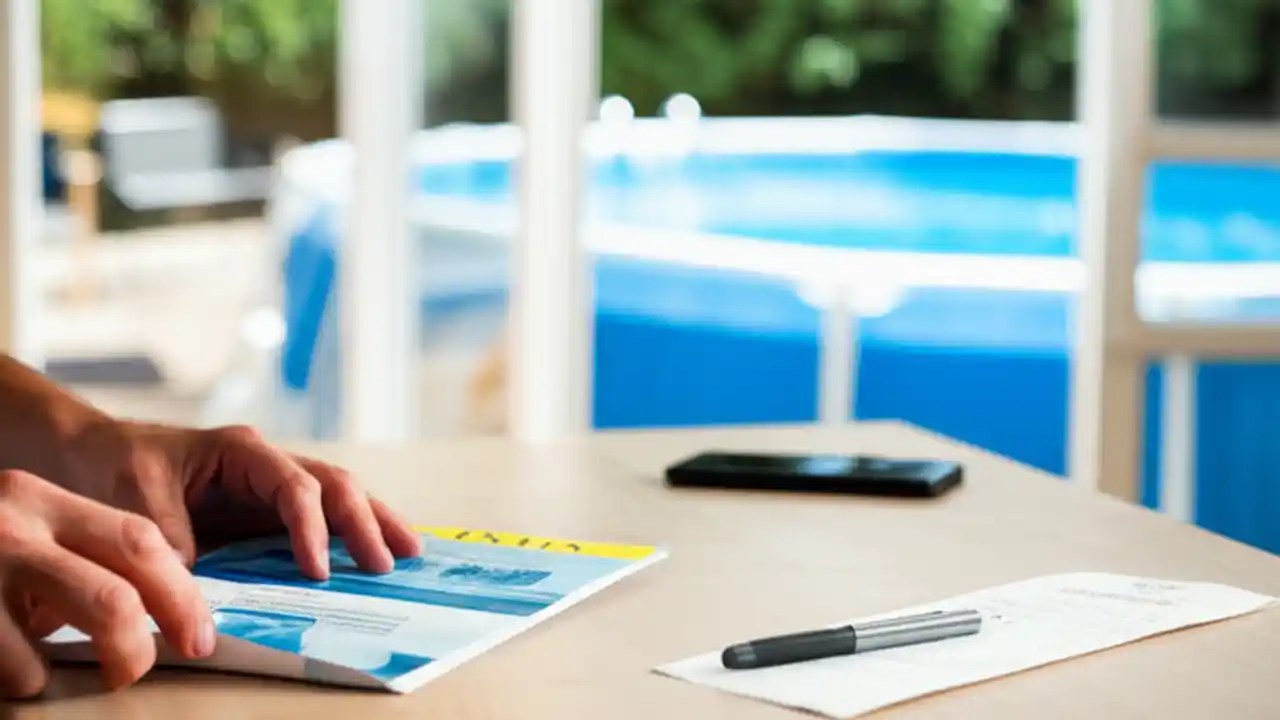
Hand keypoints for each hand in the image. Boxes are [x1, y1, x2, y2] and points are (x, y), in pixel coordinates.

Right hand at [0, 470, 214, 697]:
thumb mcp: (26, 540)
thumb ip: (85, 562)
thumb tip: (169, 616)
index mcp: (43, 500)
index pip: (140, 542)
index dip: (181, 596)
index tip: (200, 641)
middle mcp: (7, 523)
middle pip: (111, 600)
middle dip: (134, 651)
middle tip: (132, 675)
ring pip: (39, 662)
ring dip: (45, 684)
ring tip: (33, 675)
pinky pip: (0, 676)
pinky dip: (7, 686)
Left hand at [62, 421, 420, 578]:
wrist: (88, 453)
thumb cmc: (110, 468)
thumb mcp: (136, 505)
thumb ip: (177, 545)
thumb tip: (204, 593)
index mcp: (240, 450)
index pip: (294, 486)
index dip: (311, 528)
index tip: (318, 571)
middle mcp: (266, 461)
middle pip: (333, 483)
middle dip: (365, 521)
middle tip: (389, 562)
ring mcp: (271, 481)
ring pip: (338, 493)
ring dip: (373, 520)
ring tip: (410, 551)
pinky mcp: (266, 506)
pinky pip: (320, 513)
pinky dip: (352, 529)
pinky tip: (377, 548)